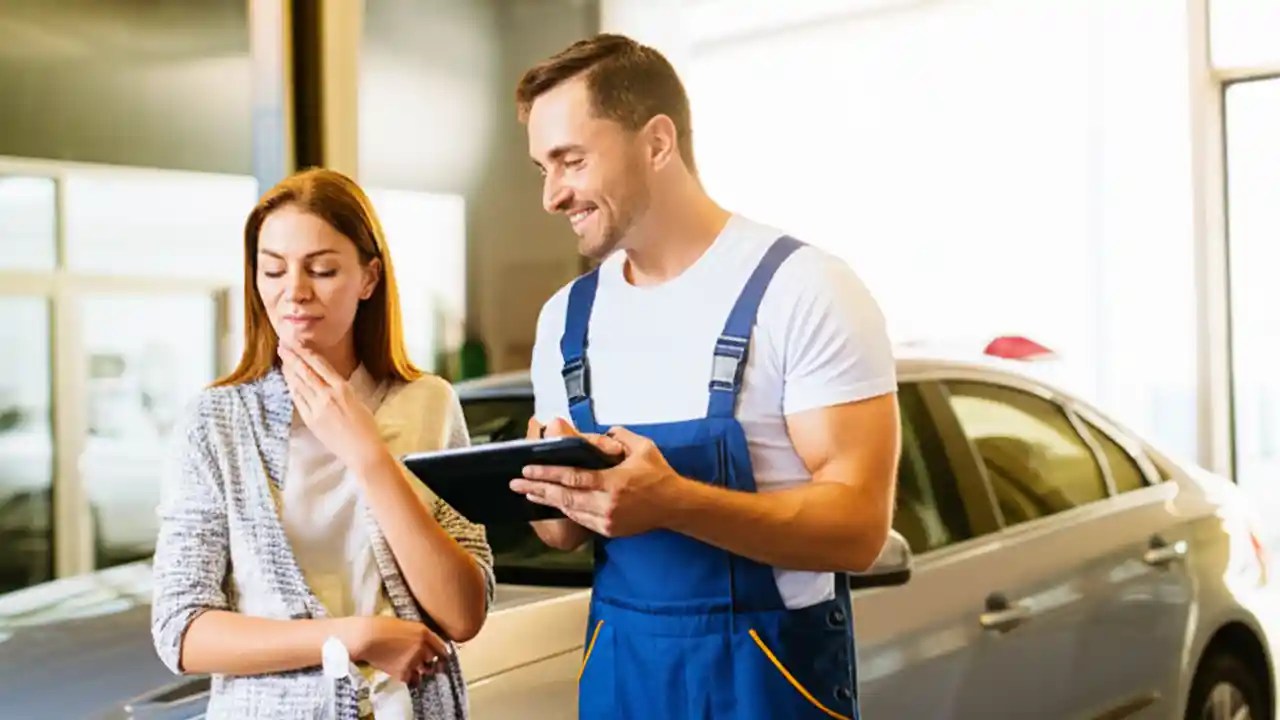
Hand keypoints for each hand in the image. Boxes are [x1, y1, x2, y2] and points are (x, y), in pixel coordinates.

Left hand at [279, 341, 387, 473]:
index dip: (306, 352)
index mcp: (343, 388)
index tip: (298, 344)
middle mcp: (328, 395)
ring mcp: (317, 408)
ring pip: (299, 384)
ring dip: (289, 371)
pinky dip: (292, 388)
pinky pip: (298, 400)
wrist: (362, 450)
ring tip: (282, 360)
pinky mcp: (311, 420)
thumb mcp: (357, 400)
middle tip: (282, 346)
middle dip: (292, 357)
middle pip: (305, 372)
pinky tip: (288, 381)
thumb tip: (327, 381)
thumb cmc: (366, 426)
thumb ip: (341, 389)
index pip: (320, 365)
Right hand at [346, 616, 449, 684]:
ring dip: (418, 672)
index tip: (441, 659)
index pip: (442, 647)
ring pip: (423, 672)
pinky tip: (398, 673)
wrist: (365, 637)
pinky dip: (406, 678)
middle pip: (433, 660)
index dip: (442, 655)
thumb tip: (422, 643)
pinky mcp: (404, 672)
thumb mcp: (404, 624)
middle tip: (420, 664)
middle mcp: (423, 647)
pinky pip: (411, 680)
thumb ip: (417, 634)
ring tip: (409, 669)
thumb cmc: (380, 626)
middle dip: (427, 662)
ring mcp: (414, 660)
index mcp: (424, 632)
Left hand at [511, 426, 679, 537]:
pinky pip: (580, 519)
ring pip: (569, 510)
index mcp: (613, 482)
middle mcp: (607, 504)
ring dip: (547, 500)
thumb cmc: (660, 475)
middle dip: (537, 488)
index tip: (528, 468)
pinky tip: (552, 502)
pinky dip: (564, 510)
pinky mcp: (608, 530)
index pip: (573, 478)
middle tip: (516, 482)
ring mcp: (606, 520)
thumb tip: (600, 432)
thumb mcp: (642, 447)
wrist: (675, 506)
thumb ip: (619, 436)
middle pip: (564, 497)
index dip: (548, 473)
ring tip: (528, 491)